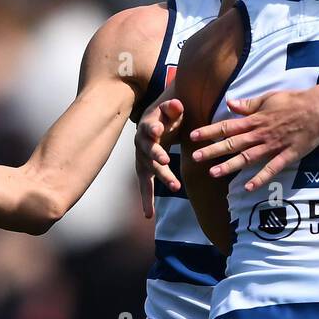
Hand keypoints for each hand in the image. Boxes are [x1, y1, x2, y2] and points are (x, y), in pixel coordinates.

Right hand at [135, 98, 182, 217]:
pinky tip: (148, 215)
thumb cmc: (165, 116)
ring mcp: (142, 159)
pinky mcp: (145, 171)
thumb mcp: (171, 108)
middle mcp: (141, 144)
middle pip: (148, 150)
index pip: (149, 127)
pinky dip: (146, 200)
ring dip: (161, 177)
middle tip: (166, 161)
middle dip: (156, 155)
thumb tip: (176, 104)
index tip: (157, 130)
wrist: (153, 124)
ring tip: (175, 186)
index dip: (152, 128)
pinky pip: (145, 186)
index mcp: (148, 126)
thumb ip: (173, 106)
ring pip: (149, 170)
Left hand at [188, 88, 318, 191]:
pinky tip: (248, 187)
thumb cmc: (294, 101)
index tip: (193, 136)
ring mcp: (274, 146)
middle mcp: (261, 134)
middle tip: (195, 158)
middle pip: (233, 143)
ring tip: (214, 173)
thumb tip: (230, 103)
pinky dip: (260, 178)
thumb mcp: (269, 98)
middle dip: (213, 150)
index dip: (209, 132)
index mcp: (255, 119)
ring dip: (230, 166)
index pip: (227, 126)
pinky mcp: (287, 155)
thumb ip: (249, 104)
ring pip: (248, 158)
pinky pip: (271, 169)